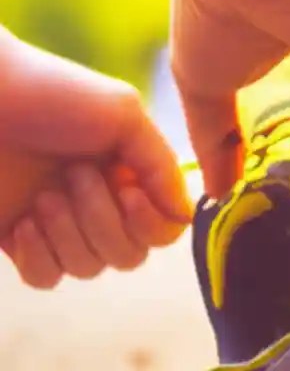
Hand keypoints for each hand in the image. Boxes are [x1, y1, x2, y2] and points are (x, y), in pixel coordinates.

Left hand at [0, 33, 189, 288]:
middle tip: (74, 174)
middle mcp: (101, 200)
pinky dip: (38, 256)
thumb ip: (161, 165)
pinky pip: (46, 278)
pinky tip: (22, 223)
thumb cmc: (48, 94)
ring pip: (90, 268)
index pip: (167, 226)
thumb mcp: (122, 113)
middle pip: (130, 255)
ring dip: (68, 233)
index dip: (152, 221)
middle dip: (103, 221)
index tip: (126, 189)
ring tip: (43, 194)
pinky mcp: (19, 241)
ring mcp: (60, 224)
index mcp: (130, 170)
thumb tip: (187, 212)